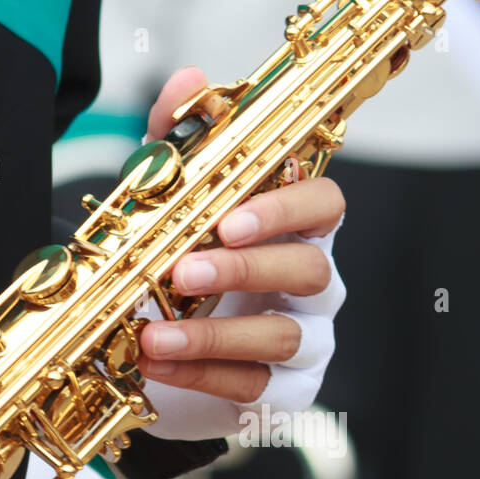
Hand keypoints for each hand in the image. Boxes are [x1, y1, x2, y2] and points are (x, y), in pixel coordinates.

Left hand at [136, 68, 345, 435]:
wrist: (157, 359)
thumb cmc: (178, 277)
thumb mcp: (168, 207)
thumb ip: (179, 146)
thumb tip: (188, 81)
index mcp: (294, 232)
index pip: (325, 208)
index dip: (286, 210)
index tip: (230, 220)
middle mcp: (312, 287)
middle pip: (311, 270)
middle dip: (245, 270)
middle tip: (182, 272)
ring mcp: (305, 344)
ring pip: (284, 337)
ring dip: (215, 334)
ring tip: (155, 334)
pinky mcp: (284, 395)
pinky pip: (256, 387)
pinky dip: (202, 374)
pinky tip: (158, 363)